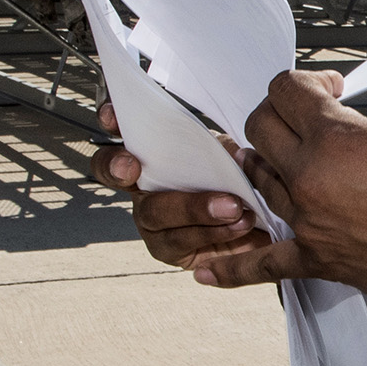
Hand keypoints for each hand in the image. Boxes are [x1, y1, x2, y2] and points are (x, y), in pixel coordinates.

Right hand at [90, 101, 273, 271]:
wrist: (255, 229)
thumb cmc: (235, 185)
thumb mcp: (234, 160)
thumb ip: (227, 152)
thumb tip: (230, 153)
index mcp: (153, 155)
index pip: (124, 131)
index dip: (110, 120)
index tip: (111, 115)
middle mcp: (141, 186)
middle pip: (112, 172)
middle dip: (116, 166)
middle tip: (130, 167)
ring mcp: (149, 220)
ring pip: (154, 212)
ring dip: (194, 207)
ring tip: (233, 207)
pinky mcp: (165, 250)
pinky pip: (179, 241)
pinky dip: (212, 232)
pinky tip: (238, 225)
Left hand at [203, 71, 366, 325]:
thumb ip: (358, 128)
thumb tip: (340, 126)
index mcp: (335, 139)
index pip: (285, 92)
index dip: (302, 84)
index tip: (324, 92)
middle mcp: (310, 178)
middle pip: (260, 130)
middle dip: (278, 115)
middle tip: (304, 119)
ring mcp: (308, 221)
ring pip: (258, 182)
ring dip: (267, 166)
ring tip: (284, 162)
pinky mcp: (317, 260)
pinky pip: (262, 264)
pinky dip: (232, 268)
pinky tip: (204, 270)